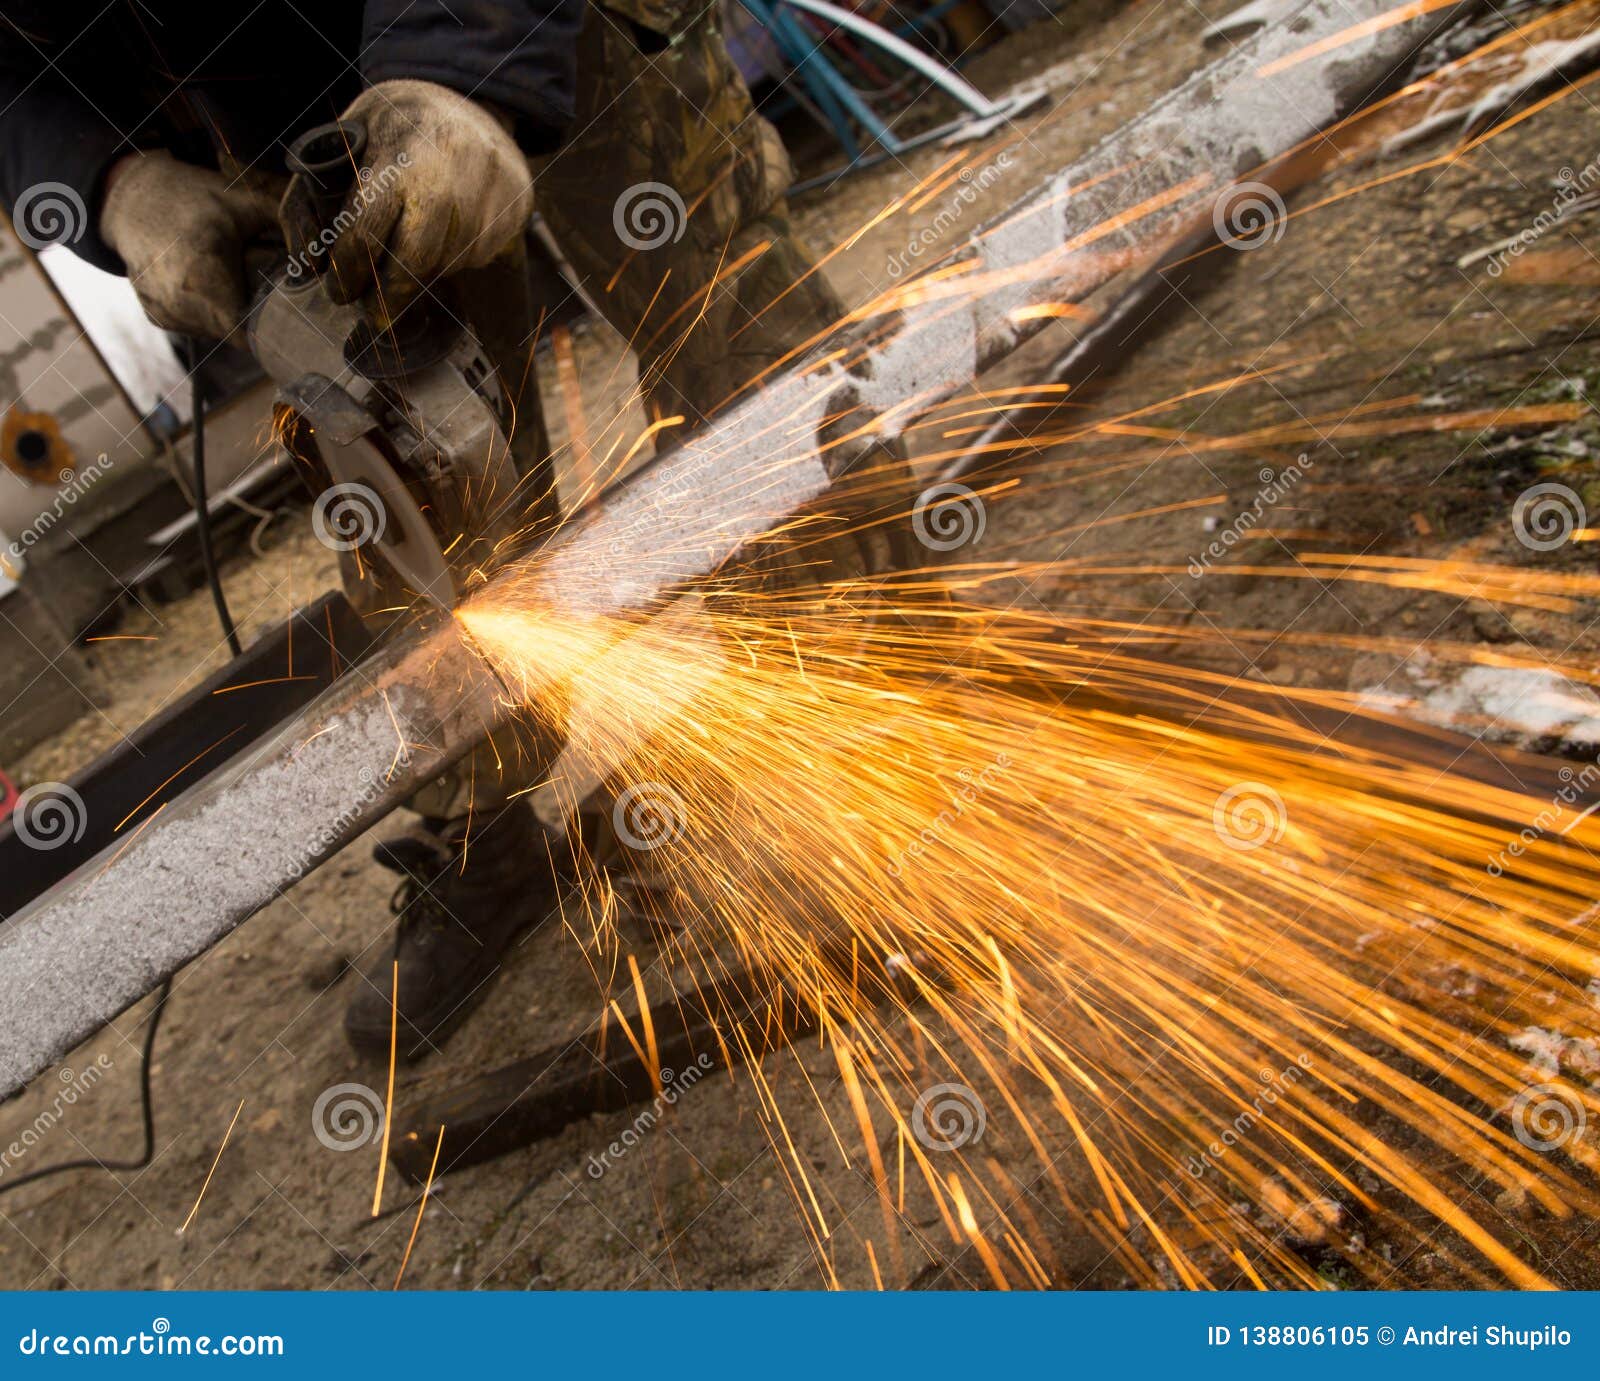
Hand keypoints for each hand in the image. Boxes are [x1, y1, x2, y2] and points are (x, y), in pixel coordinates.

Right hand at [99, 153, 280, 339]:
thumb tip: (327, 253)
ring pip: (217, 332)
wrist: (129, 197)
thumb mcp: (245, 201)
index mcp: (203, 275)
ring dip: (231, 314)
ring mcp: (165, 312)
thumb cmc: (192, 196)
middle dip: (254, 317)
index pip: (247, 333)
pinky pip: (197, 327)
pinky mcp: (157, 316)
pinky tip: (206, 282)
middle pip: (236, 333)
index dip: (270, 330)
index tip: (286, 315)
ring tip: (230, 279)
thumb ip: (291, 225)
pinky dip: (208, 312)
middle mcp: (179, 301)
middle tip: (262, 288)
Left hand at [283, 80, 533, 308]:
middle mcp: (447, 174)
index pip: (366, 228)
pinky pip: (476, 257)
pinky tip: (447, 234)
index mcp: (396, 154)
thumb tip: (309, 268)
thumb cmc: (397, 128)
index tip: (339, 292)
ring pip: (447, 263)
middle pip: (415, 260)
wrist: (472, 103)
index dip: (348, 271)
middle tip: (375, 315)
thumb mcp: (346, 142)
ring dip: (422, 273)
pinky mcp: (513, 209)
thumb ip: (312, 199)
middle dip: (390, 294)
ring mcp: (486, 193)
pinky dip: (455, 258)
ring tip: (410, 256)